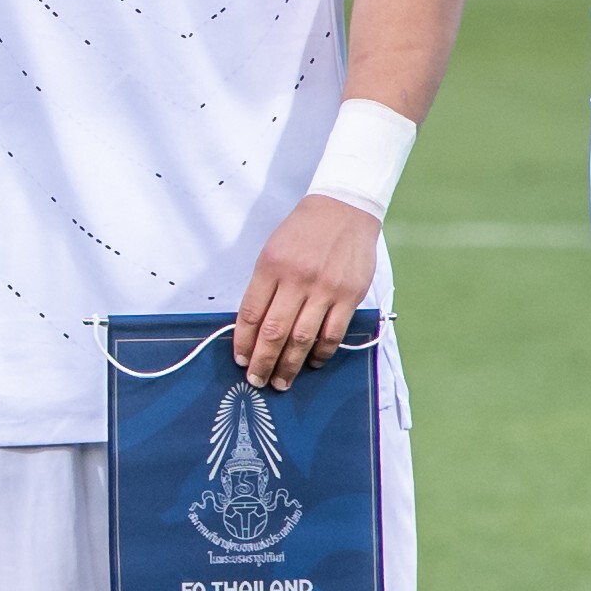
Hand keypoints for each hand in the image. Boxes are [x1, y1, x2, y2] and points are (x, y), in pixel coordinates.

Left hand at [230, 194, 381, 388]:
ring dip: (290, 365)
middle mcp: (297, 279)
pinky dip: (321, 353)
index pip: (251, 314)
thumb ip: (265, 287)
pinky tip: (313, 362)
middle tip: (257, 381)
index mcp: (271, 267)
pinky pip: (333, 333)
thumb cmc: (303, 231)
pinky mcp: (350, 295)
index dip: (243, 342)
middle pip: (274, 332)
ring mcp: (325, 289)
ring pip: (303, 338)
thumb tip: (254, 328)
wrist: (344, 209)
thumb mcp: (273, 251)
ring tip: (281, 381)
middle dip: (263, 362)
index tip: (240, 360)